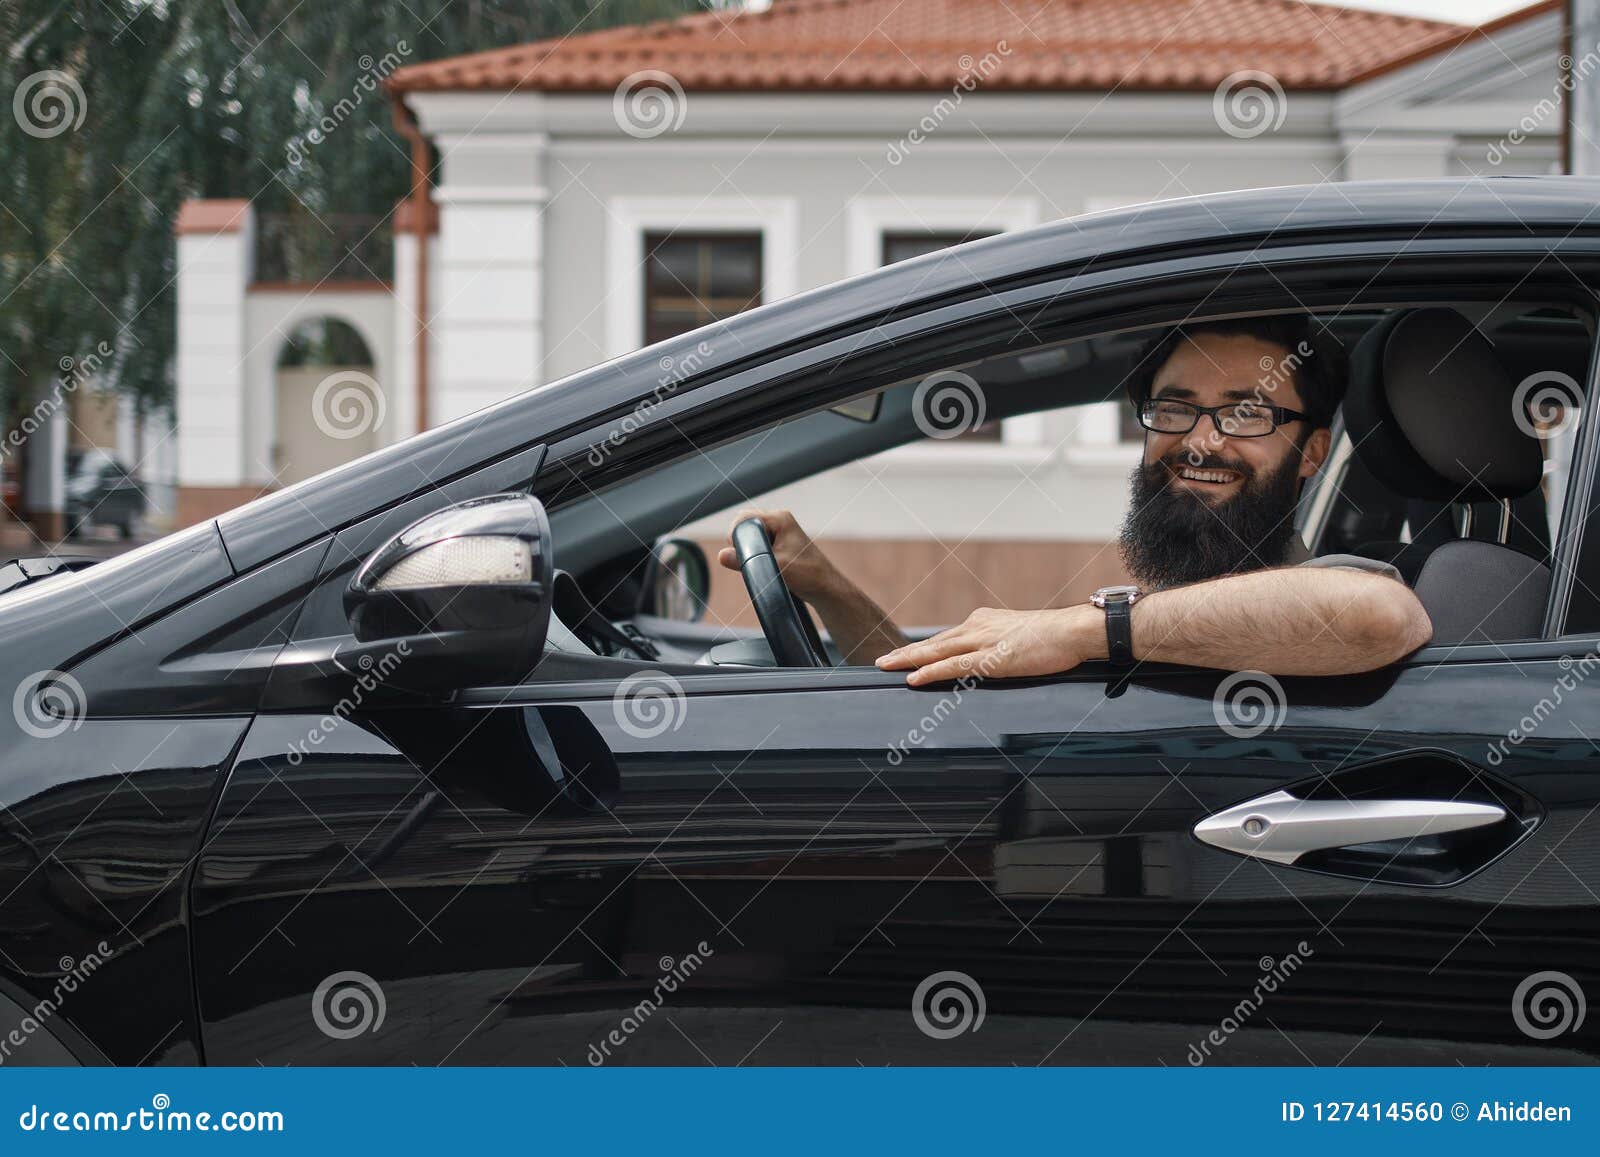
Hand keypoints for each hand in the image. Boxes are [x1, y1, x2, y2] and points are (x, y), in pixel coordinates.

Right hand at [718, 508, 842, 604]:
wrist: (825, 588)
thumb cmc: (808, 575)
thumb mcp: (775, 567)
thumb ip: (747, 561)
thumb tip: (722, 555)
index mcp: (780, 518)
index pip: (744, 517)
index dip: (736, 535)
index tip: (739, 552)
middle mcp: (779, 521)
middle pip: (746, 525)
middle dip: (742, 542)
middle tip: (750, 559)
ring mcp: (780, 532)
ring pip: (752, 536)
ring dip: (750, 550)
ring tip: (762, 564)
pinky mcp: (780, 543)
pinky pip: (759, 544)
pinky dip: (757, 555)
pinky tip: (765, 566)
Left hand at [875, 605, 1102, 686]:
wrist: (1072, 631)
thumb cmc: (1054, 637)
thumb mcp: (1019, 636)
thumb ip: (1000, 644)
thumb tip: (995, 656)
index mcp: (984, 621)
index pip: (947, 637)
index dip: (925, 648)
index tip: (905, 655)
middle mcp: (978, 627)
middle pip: (934, 642)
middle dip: (906, 653)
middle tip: (881, 661)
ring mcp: (983, 642)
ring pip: (937, 651)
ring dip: (909, 660)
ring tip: (886, 667)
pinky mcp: (991, 658)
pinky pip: (954, 666)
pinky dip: (931, 672)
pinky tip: (914, 678)